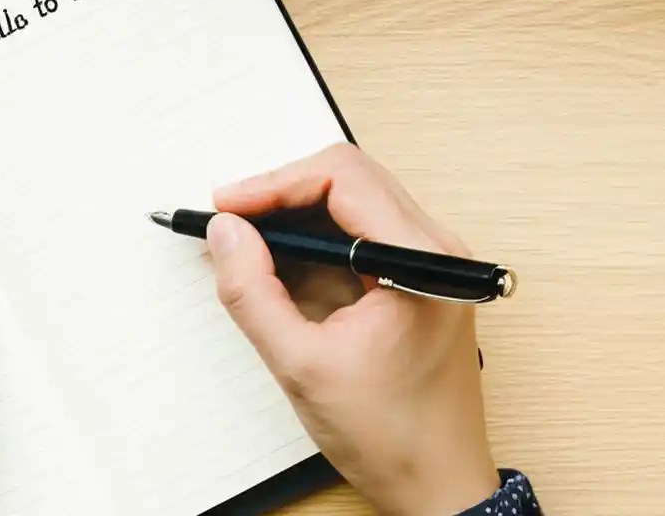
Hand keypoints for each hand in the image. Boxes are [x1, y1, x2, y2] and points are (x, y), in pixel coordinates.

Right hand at [209, 143, 497, 515]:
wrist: (439, 487)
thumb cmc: (392, 437)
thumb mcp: (301, 365)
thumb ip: (254, 293)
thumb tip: (225, 233)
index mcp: (421, 261)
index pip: (344, 178)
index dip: (275, 183)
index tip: (227, 208)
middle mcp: (436, 250)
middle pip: (350, 181)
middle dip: (281, 195)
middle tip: (229, 223)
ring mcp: (430, 264)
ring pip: (354, 205)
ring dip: (296, 218)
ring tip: (245, 245)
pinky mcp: (418, 281)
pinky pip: (361, 237)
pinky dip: (315, 244)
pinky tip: (277, 269)